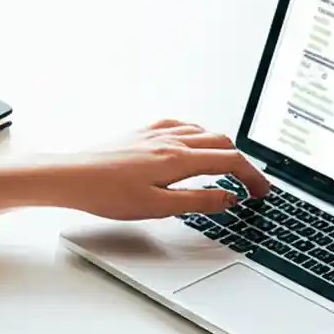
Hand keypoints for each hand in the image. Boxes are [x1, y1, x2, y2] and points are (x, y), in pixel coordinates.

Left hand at [48, 120, 270, 219]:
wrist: (71, 177)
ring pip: (203, 131)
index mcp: (179, 159)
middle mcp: (171, 139)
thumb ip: (199, 201)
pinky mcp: (143, 132)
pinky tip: (192, 146)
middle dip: (242, 162)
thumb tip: (229, 198)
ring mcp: (156, 132)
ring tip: (227, 168)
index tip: (262, 192)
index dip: (253, 177)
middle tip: (250, 184)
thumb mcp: (158, 207)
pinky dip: (198, 135)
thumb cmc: (107, 194)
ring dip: (222, 148)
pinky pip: (181, 125)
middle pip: (222, 142)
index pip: (231, 161)